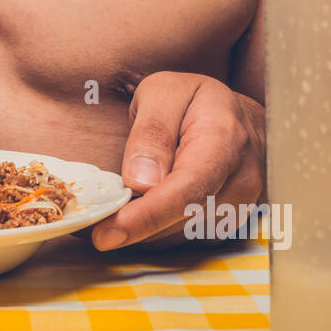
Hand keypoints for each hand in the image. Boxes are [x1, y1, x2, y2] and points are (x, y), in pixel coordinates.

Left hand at [91, 71, 265, 249]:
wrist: (237, 117)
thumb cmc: (195, 101)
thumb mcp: (164, 93)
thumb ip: (152, 132)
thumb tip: (140, 182)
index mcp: (226, 139)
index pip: (187, 189)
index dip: (147, 217)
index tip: (108, 234)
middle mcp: (241, 178)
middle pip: (182, 219)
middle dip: (131, 226)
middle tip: (88, 224)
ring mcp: (241, 206)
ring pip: (181, 235)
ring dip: (141, 233)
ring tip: (104, 216)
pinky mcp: (229, 223)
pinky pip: (185, 237)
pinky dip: (153, 233)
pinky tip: (130, 217)